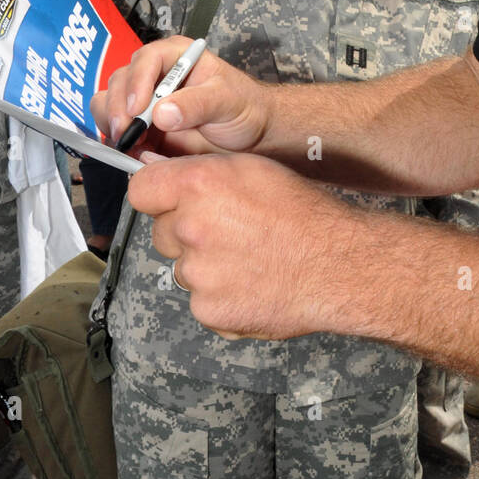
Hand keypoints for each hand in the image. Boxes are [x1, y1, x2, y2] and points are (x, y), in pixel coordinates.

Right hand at [90, 37, 270, 157]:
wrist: (251, 135)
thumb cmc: (244, 107)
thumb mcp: (226, 101)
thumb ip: (197, 104)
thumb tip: (161, 113)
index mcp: (177, 57)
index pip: (146, 59)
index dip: (137, 81)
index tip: (138, 109)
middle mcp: (156, 75)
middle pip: (121, 80)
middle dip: (119, 107)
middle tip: (127, 133)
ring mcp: (146, 101)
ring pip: (110, 102)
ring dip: (112, 122)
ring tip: (128, 143)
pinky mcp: (142, 127)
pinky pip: (116, 129)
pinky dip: (117, 140)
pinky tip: (130, 151)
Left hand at [129, 150, 362, 338]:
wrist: (338, 265)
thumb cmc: (302, 212)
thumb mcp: (252, 168)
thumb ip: (202, 171)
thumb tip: (164, 176)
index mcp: (198, 185)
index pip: (141, 190)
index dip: (156, 195)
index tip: (168, 200)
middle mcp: (190, 228)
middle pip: (162, 231)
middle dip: (186, 231)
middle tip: (227, 231)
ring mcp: (198, 274)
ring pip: (184, 267)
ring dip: (205, 264)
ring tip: (248, 258)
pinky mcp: (209, 310)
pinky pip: (200, 300)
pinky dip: (220, 295)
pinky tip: (251, 283)